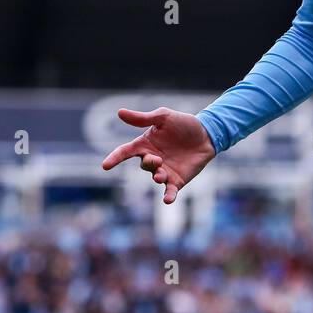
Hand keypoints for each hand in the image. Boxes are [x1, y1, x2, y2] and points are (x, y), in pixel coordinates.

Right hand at [101, 107, 215, 203]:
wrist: (207, 134)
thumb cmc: (184, 124)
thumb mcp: (164, 117)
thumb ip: (143, 118)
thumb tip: (119, 112)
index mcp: (145, 144)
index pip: (125, 152)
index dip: (115, 158)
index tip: (105, 165)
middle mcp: (152, 159)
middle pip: (144, 164)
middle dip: (148, 163)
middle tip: (156, 159)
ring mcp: (165, 171)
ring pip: (156, 177)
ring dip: (157, 177)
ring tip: (161, 175)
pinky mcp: (177, 180)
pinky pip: (170, 191)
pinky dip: (168, 196)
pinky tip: (167, 200)